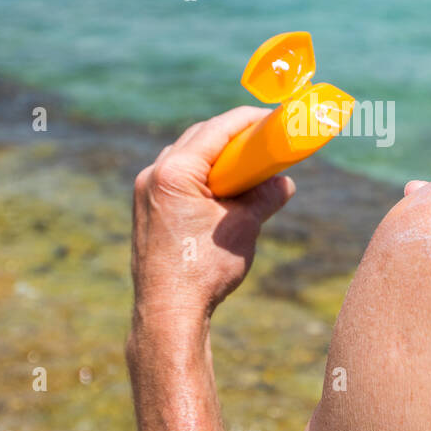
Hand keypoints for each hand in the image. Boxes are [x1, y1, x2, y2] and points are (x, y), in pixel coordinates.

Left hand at [131, 106, 295, 337]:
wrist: (167, 313)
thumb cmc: (204, 271)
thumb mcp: (243, 228)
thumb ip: (265, 197)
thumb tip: (285, 182)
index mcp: (174, 173)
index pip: (216, 129)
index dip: (249, 120)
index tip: (273, 117)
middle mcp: (153, 175)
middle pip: (198, 137)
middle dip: (233, 135)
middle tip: (265, 138)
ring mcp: (145, 191)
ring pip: (185, 156)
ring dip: (216, 154)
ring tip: (248, 163)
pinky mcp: (146, 208)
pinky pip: (176, 177)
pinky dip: (201, 174)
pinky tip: (223, 187)